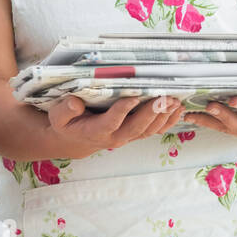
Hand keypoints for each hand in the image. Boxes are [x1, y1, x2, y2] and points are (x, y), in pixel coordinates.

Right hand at [47, 93, 186, 158]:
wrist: (76, 139)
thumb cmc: (67, 123)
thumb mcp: (58, 117)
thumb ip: (65, 110)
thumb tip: (75, 103)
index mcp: (95, 131)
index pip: (111, 122)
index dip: (122, 111)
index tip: (133, 97)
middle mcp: (114, 137)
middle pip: (136, 127)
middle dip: (151, 112)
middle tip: (164, 98)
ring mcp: (127, 137)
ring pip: (148, 130)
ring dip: (163, 116)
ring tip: (174, 101)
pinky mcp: (135, 134)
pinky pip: (154, 131)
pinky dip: (167, 121)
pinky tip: (177, 109)